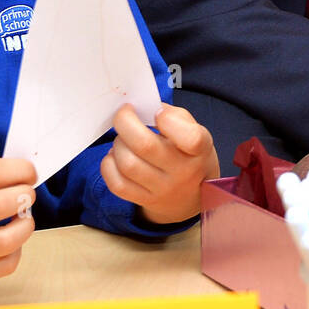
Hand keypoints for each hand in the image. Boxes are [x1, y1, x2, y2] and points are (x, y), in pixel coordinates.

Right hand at [0, 158, 36, 286]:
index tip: (29, 171)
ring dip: (26, 225)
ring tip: (23, 217)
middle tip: (27, 192)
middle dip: (25, 194)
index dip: (18, 169)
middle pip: (2, 204)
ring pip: (7, 240)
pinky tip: (11, 241)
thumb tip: (14, 174)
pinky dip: (16, 252)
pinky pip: (2, 267)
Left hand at [101, 104, 218, 224]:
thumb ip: (172, 115)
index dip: (169, 120)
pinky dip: (109, 165)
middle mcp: (182, 173)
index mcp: (199, 150)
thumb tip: (141, 109)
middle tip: (124, 114)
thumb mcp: (194, 130)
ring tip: (123, 139)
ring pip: (128, 164)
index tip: (158, 113)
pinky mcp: (145, 200)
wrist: (191, 194)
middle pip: (145, 146)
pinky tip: (116, 157)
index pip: (191, 138)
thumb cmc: (188, 153)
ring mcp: (163, 190)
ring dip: (118, 144)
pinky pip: (117, 184)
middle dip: (125, 122)